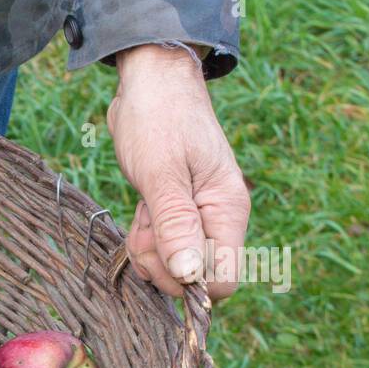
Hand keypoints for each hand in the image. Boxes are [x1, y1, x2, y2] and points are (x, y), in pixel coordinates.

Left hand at [107, 44, 249, 301]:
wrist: (150, 85)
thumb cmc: (158, 120)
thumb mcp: (162, 174)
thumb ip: (176, 226)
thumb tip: (191, 276)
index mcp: (227, 211)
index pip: (223, 280)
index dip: (189, 282)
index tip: (161, 252)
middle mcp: (218, 219)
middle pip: (193, 278)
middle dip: (160, 263)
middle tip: (144, 224)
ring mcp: (198, 219)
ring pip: (173, 266)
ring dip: (148, 248)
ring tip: (142, 210)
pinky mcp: (177, 216)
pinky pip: (160, 247)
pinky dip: (144, 237)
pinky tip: (140, 209)